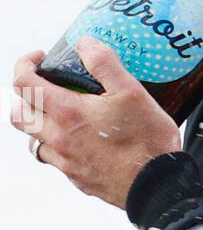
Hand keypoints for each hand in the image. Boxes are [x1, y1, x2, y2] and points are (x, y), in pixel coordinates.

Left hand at [11, 37, 180, 208]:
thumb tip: (85, 44)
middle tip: (42, 86)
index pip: (24, 84)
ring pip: (32, 140)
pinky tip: (78, 139)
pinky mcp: (77, 178)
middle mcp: (59, 138)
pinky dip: (56, 145)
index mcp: (68, 112)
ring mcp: (66, 161)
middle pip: (19, 114)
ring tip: (58, 114)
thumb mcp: (132, 91)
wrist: (157, 186)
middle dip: (24, 95)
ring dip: (38, 122)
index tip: (39, 59)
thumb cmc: (147, 141)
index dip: (25, 65)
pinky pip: (54, 159)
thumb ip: (104, 63)